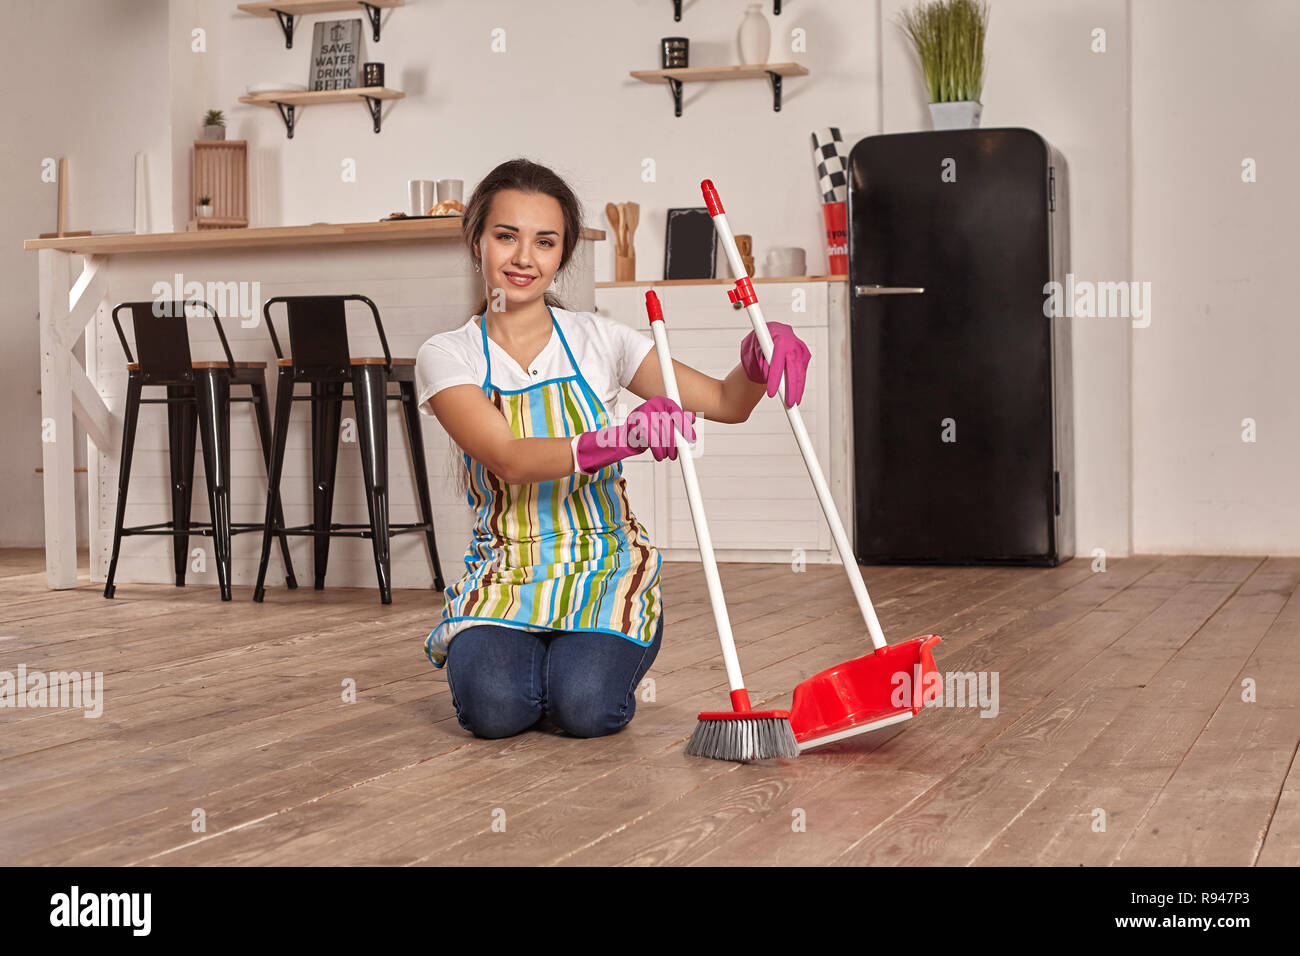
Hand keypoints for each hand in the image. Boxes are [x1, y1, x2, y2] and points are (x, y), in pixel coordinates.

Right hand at [575, 396, 695, 472]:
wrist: (624, 438)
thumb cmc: (647, 430)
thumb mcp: (664, 423)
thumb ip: (677, 419)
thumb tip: (692, 417)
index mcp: (660, 401)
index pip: (677, 413)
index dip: (685, 427)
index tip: (692, 439)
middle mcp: (652, 405)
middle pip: (670, 425)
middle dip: (676, 442)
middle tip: (678, 453)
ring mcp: (643, 414)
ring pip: (662, 434)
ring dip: (667, 448)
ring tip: (668, 455)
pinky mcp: (636, 426)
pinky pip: (652, 440)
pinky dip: (657, 450)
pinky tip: (659, 455)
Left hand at [740, 321, 810, 405]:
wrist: (772, 331)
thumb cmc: (760, 341)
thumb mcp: (754, 350)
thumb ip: (760, 362)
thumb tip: (767, 377)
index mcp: (779, 340)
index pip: (777, 363)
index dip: (774, 380)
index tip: (771, 394)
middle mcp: (792, 344)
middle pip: (793, 369)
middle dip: (791, 388)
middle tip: (788, 403)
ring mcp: (800, 348)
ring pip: (800, 372)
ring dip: (798, 389)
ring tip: (794, 403)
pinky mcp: (805, 354)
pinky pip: (802, 371)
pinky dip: (800, 383)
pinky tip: (797, 394)